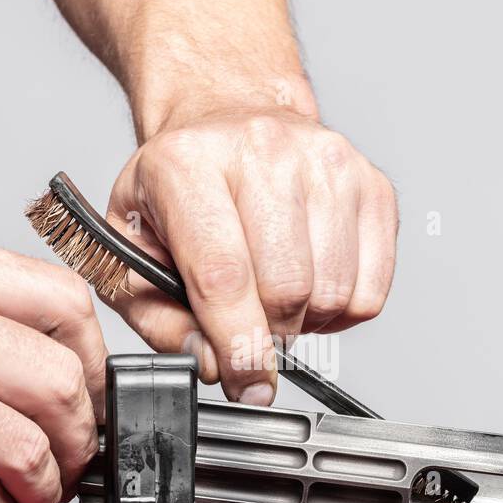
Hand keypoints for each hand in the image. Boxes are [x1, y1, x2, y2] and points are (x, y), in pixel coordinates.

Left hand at [102, 107, 397, 404]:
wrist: (226, 118)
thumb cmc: (178, 187)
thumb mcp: (130, 250)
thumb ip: (160, 320)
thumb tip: (215, 362)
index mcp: (186, 164)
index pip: (224, 276)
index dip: (238, 347)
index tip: (245, 384)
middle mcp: (261, 150)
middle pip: (286, 290)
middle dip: (269, 333)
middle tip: (249, 323)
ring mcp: (325, 162)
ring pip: (334, 293)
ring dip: (306, 321)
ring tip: (276, 296)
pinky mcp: (370, 183)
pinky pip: (371, 288)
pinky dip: (342, 309)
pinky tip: (311, 282)